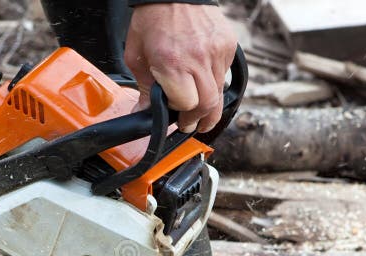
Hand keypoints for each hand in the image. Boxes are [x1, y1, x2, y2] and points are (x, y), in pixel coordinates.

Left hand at [124, 4, 237, 132]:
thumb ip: (143, 88)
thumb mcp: (137, 56)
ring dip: (209, 106)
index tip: (174, 115)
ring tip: (200, 113)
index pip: (187, 105)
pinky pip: (225, 74)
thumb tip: (143, 113)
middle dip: (198, 121)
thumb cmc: (152, 19)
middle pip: (208, 105)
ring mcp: (217, 52)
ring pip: (220, 93)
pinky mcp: (228, 45)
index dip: (180, 113)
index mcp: (172, 63)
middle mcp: (198, 59)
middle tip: (190, 125)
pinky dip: (215, 83)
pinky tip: (204, 81)